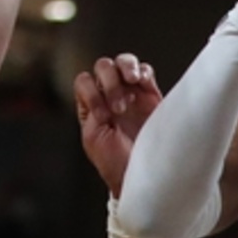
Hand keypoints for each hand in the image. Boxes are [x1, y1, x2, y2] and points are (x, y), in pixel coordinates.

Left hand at [74, 53, 161, 196]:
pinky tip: (142, 83)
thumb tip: (100, 89)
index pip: (85, 81)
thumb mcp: (93, 137)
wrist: (142, 175)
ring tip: (132, 80)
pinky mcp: (152, 96)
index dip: (92, 92)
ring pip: (124, 62)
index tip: (103, 116)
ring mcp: (131, 94)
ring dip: (126, 68)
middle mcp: (109, 96)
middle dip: (110, 82)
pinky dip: (143, 71)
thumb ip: (92, 109)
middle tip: (120, 108)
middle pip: (104, 67)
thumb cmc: (115, 163)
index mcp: (91, 106)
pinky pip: (145, 71)